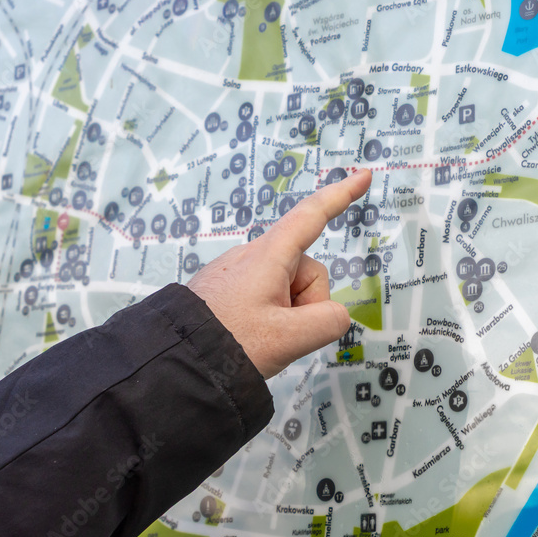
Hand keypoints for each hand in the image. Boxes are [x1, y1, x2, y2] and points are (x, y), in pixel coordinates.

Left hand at [187, 168, 372, 377]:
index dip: (341, 196)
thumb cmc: (227, 343)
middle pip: (307, 269)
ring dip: (288, 313)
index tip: (362, 176)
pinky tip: (250, 335)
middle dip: (307, 302)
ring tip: (262, 337)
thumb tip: (334, 315)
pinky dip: (270, 315)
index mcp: (268, 256)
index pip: (312, 216)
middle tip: (282, 333)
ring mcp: (239, 273)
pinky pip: (267, 296)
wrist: (175, 360)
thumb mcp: (288, 338)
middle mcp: (252, 256)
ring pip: (288, 287)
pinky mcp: (228, 289)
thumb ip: (328, 322)